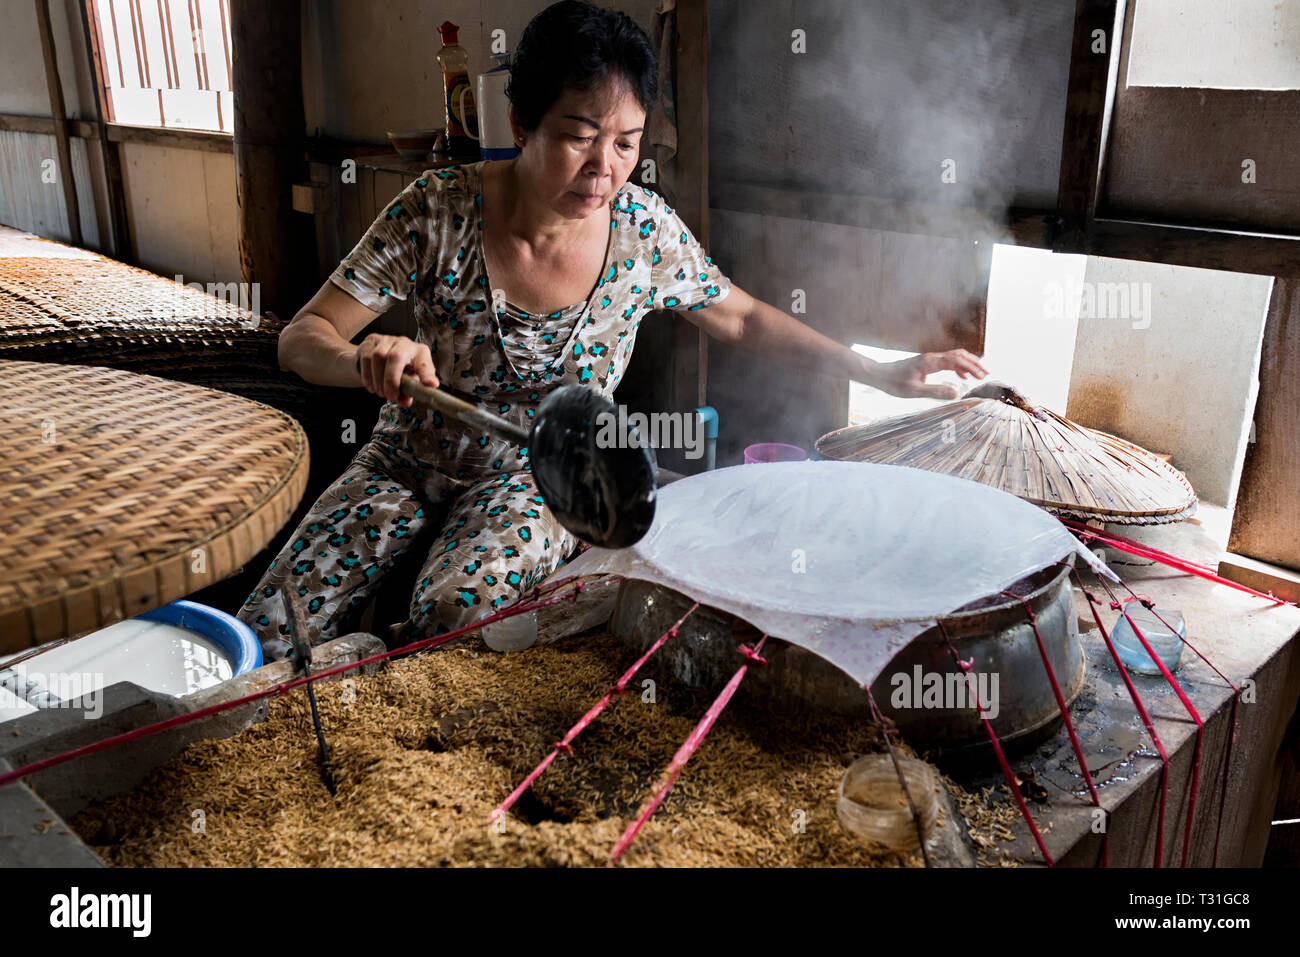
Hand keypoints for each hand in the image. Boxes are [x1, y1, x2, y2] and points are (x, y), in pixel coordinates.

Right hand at [356, 334, 438, 405]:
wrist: (378, 358)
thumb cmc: (398, 369)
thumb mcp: (408, 381)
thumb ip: (408, 392)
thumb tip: (404, 401)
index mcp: (419, 353)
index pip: (424, 363)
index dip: (427, 374)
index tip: (431, 384)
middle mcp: (404, 343)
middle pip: (396, 356)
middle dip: (391, 380)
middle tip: (390, 396)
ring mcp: (387, 340)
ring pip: (378, 357)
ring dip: (378, 380)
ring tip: (381, 392)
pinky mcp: (371, 341)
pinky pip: (366, 358)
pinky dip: (368, 376)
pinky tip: (372, 386)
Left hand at [872, 348, 987, 399]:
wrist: (879, 374)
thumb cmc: (893, 383)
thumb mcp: (914, 392)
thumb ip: (935, 392)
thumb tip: (956, 392)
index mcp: (930, 362)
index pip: (956, 360)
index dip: (972, 367)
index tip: (983, 376)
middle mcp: (931, 357)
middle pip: (959, 355)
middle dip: (974, 363)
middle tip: (987, 375)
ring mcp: (930, 359)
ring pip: (954, 356)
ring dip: (968, 364)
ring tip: (980, 375)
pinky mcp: (927, 363)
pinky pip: (947, 361)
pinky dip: (958, 366)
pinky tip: (962, 376)